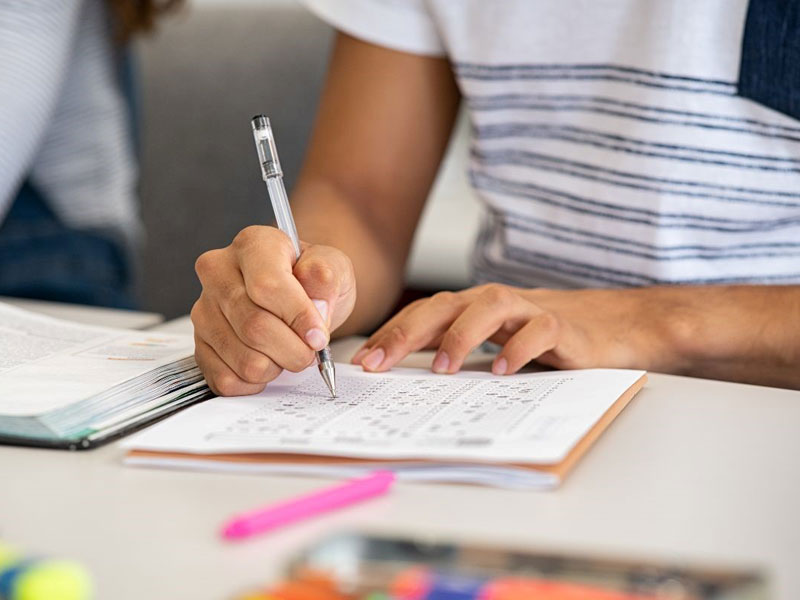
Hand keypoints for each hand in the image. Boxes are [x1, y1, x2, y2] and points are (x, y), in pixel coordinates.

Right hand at [191, 226, 355, 395]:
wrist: (298, 297)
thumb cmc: (312, 282)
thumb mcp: (333, 268)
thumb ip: (327, 279)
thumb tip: (316, 307)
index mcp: (252, 244)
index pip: (267, 286)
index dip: (298, 317)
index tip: (319, 336)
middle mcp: (218, 273)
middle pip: (254, 327)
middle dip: (293, 350)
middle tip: (310, 350)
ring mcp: (204, 310)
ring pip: (244, 359)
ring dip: (277, 366)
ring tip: (287, 350)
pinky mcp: (200, 345)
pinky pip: (227, 379)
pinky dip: (256, 382)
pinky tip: (268, 362)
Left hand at [351, 284, 681, 374]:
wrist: (611, 326)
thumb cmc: (544, 339)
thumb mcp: (493, 344)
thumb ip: (456, 351)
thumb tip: (404, 377)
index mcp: (474, 307)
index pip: (425, 314)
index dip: (392, 334)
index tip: (363, 362)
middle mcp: (496, 303)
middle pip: (445, 305)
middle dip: (408, 331)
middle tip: (380, 362)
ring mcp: (530, 310)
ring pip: (490, 307)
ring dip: (462, 335)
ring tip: (441, 367)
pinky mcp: (563, 327)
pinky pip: (539, 330)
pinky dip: (519, 348)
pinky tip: (502, 370)